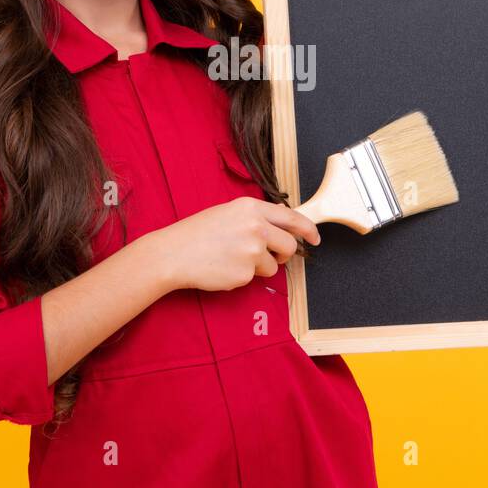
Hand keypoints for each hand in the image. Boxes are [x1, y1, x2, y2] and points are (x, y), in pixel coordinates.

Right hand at [144, 197, 321, 292]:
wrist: (173, 253)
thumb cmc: (197, 233)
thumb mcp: (228, 213)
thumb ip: (256, 218)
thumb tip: (281, 229)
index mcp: (251, 208)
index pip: (292, 218)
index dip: (307, 229)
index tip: (315, 238)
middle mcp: (256, 227)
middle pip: (289, 245)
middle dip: (284, 254)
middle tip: (271, 256)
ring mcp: (252, 251)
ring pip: (272, 266)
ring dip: (258, 266)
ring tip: (232, 259)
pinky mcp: (246, 273)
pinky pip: (254, 278)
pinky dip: (242, 276)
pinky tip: (223, 268)